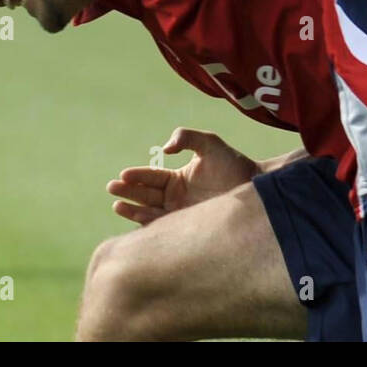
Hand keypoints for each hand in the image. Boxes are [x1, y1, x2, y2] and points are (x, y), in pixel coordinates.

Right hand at [106, 128, 258, 226]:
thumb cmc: (234, 164)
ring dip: (132, 209)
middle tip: (111, 187)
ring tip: (117, 204)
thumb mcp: (210, 143)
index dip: (137, 176)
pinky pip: (163, 227)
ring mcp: (181, 214)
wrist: (254, 186)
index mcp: (178, 179)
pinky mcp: (187, 228)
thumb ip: (187, 137)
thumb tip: (164, 150)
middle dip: (128, 191)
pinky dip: (148, 226)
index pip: (152, 177)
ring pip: (150, 212)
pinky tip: (136, 221)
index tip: (123, 175)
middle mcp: (176, 198)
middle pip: (146, 194)